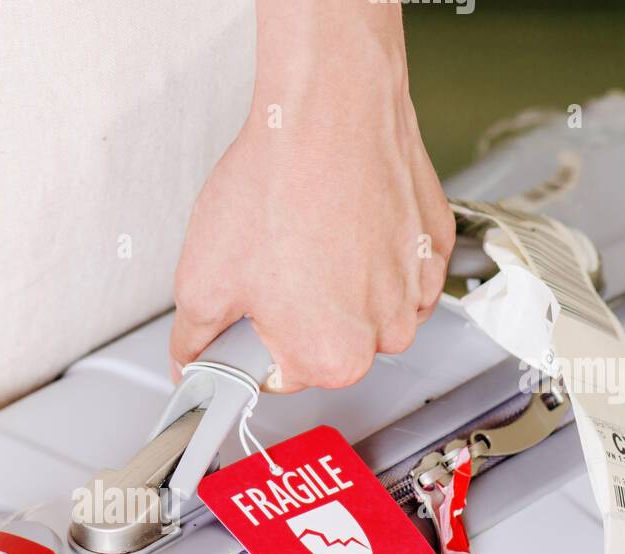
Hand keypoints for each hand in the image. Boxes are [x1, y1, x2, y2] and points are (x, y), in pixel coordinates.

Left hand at [170, 1, 452, 391]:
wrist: (329, 107)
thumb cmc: (276, 186)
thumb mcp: (201, 281)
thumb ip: (193, 341)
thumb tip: (190, 362)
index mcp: (331, 357)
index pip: (279, 376)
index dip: (252, 342)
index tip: (246, 315)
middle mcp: (385, 332)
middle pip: (327, 344)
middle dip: (295, 314)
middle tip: (272, 263)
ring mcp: (417, 287)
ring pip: (365, 307)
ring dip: (335, 283)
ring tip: (306, 235)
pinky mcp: (434, 244)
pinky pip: (395, 266)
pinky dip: (369, 250)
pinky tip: (340, 219)